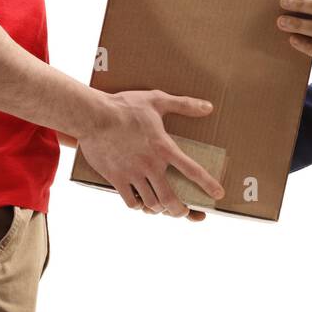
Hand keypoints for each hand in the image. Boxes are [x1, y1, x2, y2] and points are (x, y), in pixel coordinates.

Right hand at [78, 89, 224, 218]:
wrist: (93, 115)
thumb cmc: (125, 106)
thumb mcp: (157, 99)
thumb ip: (184, 104)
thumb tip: (208, 107)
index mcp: (164, 147)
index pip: (192, 170)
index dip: (208, 184)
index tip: (217, 195)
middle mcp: (151, 165)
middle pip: (171, 199)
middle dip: (180, 211)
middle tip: (184, 211)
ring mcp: (133, 174)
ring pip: (151, 204)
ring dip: (159, 209)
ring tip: (162, 208)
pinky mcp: (116, 179)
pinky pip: (130, 202)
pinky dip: (138, 206)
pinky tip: (140, 203)